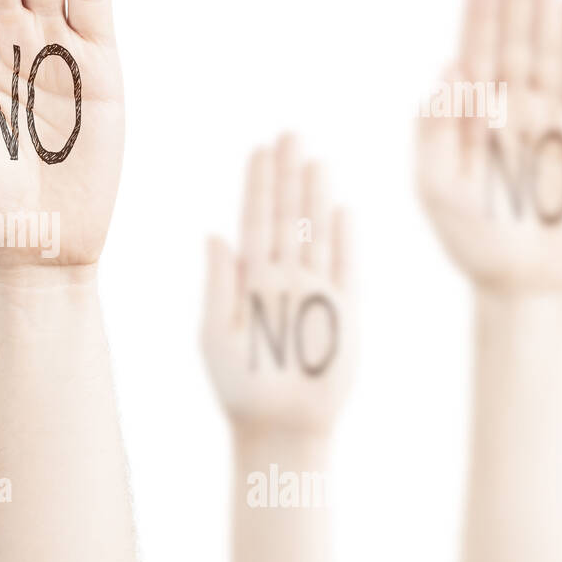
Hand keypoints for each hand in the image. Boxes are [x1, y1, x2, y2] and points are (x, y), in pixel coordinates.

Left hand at [201, 135, 353, 435]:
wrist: (280, 428)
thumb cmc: (240, 387)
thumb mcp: (215, 333)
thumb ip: (218, 284)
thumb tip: (214, 234)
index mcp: (249, 282)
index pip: (254, 220)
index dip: (257, 185)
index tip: (258, 149)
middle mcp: (282, 280)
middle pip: (286, 216)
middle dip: (286, 175)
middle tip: (288, 133)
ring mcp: (315, 292)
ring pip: (315, 233)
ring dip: (315, 196)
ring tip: (314, 158)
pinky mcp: (343, 313)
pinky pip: (346, 267)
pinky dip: (345, 239)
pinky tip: (342, 208)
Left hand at [417, 0, 561, 293]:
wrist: (519, 281)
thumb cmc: (470, 238)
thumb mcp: (433, 186)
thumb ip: (432, 131)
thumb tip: (443, 72)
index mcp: (472, 119)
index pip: (476, 51)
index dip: (479, 10)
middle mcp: (512, 111)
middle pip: (514, 39)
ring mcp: (550, 120)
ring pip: (548, 49)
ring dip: (546, 6)